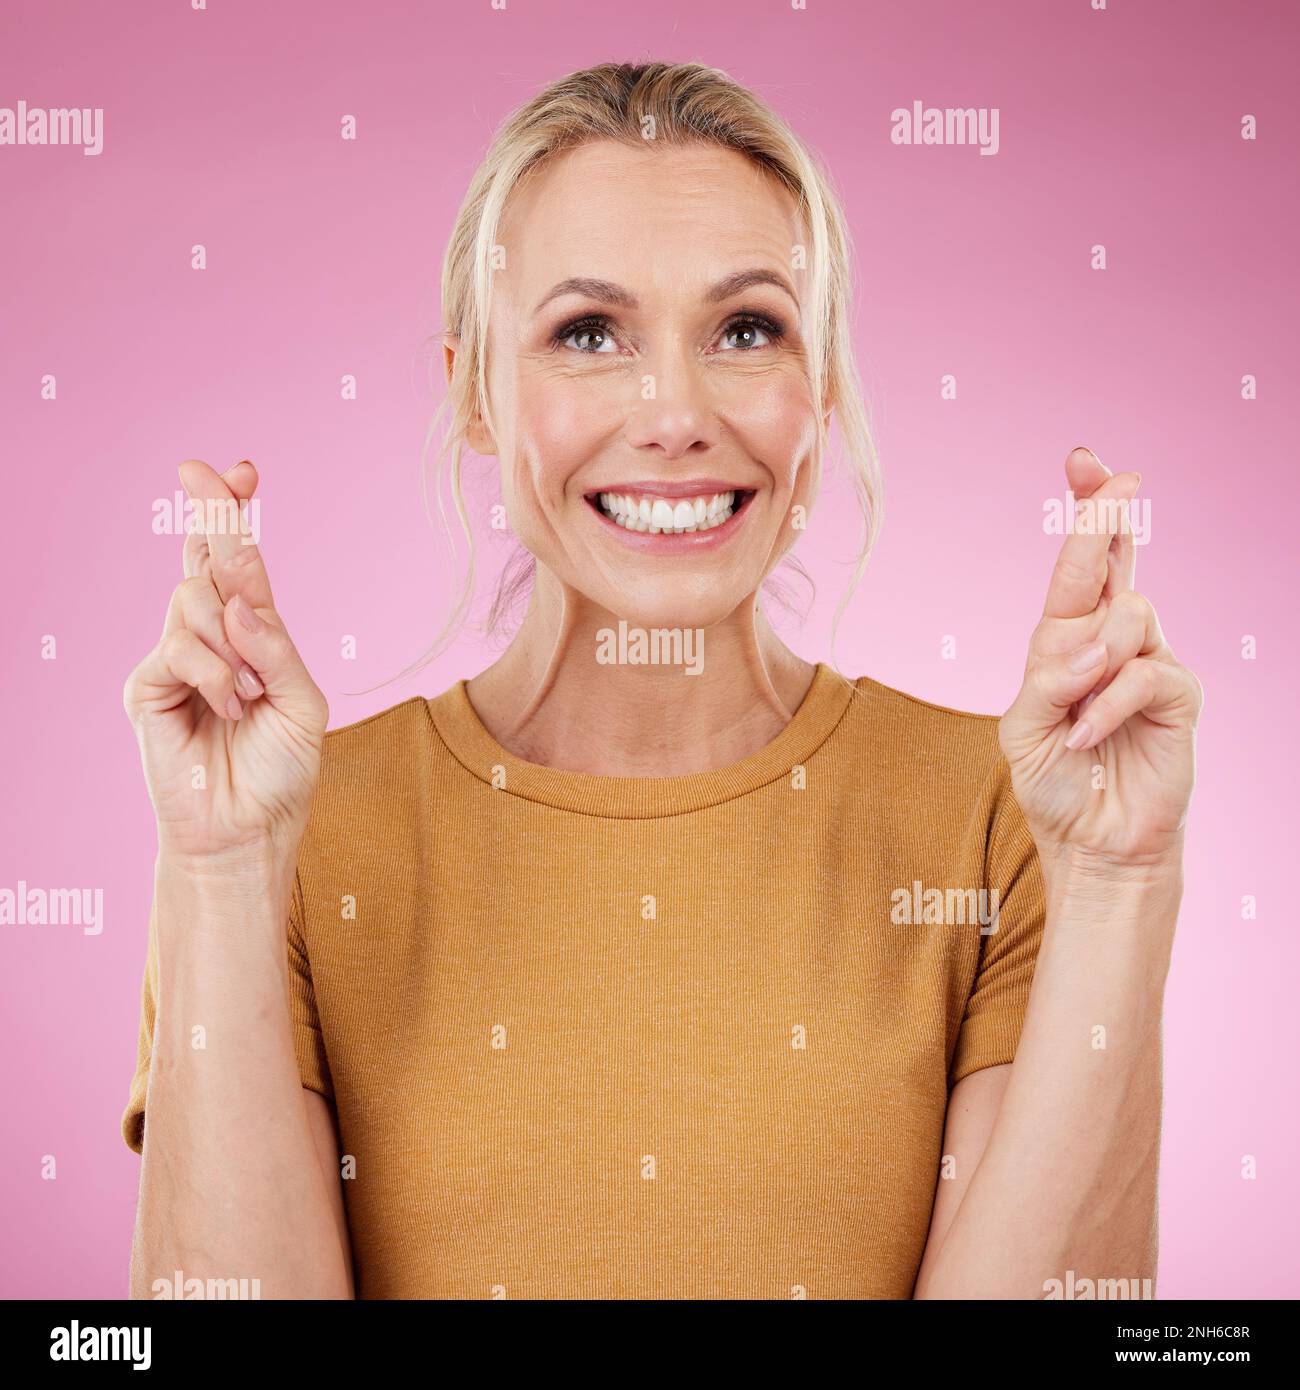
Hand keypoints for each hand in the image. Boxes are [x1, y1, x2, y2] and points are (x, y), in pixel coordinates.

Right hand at [123, 460, 328, 863]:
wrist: (247, 829)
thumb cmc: (280, 769)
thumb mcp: (301, 701)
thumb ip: (275, 645)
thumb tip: (237, 598)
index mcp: (252, 634)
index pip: (239, 563)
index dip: (234, 514)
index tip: (240, 470)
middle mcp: (212, 637)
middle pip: (207, 558)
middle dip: (217, 514)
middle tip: (214, 474)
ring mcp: (176, 657)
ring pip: (194, 598)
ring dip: (232, 638)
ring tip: (249, 690)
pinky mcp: (149, 685)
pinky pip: (179, 647)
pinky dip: (214, 673)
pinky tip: (229, 706)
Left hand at [999, 448, 1202, 872]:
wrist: (1093, 842)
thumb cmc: (1055, 781)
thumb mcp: (1025, 729)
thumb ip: (1047, 682)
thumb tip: (1091, 647)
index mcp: (1066, 637)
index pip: (1078, 566)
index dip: (1086, 512)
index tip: (1085, 461)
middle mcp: (1109, 639)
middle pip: (1113, 561)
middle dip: (1107, 517)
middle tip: (1117, 483)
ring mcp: (1148, 662)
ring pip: (1127, 616)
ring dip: (1090, 661)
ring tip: (1073, 713)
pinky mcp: (1178, 695)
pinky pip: (1143, 674)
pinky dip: (1106, 706)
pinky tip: (1085, 737)